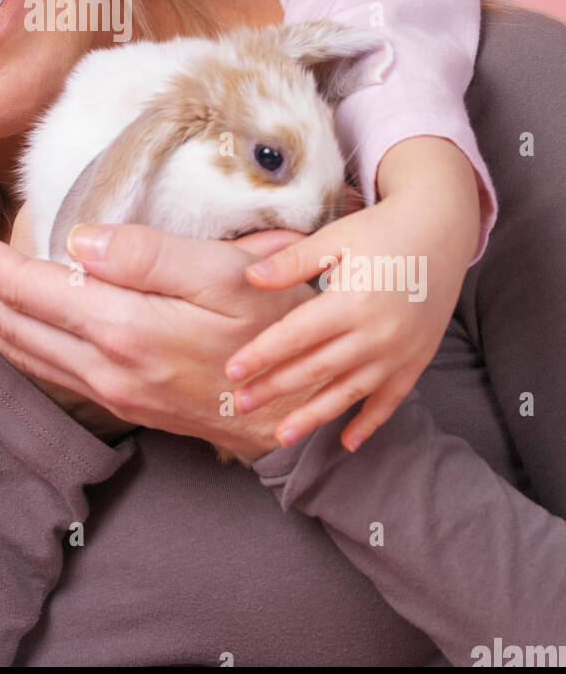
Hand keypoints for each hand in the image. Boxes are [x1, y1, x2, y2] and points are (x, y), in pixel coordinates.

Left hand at [0, 213, 322, 460]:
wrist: (302, 410)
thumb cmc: (275, 326)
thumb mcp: (227, 275)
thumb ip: (148, 255)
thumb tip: (76, 240)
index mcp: (124, 329)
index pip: (24, 286)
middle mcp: (104, 366)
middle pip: (6, 321)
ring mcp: (110, 389)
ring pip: (17, 348)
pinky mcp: (120, 399)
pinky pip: (41, 364)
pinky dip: (4, 336)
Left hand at [226, 185, 476, 451]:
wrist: (441, 231)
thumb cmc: (381, 230)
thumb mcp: (335, 237)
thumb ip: (292, 261)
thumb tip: (251, 279)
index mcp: (351, 301)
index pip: (295, 336)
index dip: (261, 355)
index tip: (232, 371)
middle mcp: (376, 334)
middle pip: (315, 369)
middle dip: (274, 389)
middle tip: (239, 406)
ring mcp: (399, 352)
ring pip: (347, 393)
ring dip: (312, 416)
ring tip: (280, 436)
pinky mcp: (416, 361)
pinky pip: (390, 400)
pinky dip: (369, 423)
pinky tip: (346, 443)